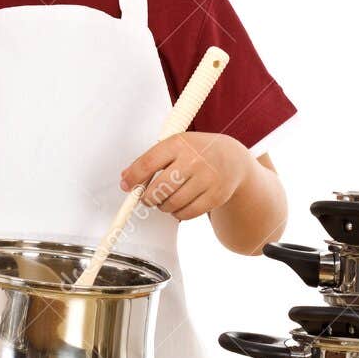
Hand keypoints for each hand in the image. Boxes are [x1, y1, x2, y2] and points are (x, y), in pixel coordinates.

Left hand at [119, 132, 252, 221]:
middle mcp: (194, 160)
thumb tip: (126, 178)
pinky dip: (177, 214)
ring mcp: (207, 178)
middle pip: (160, 188)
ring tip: (164, 200)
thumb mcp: (175, 146)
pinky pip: (187, 213)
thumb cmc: (197, 152)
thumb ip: (150, 160)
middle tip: (147, 198)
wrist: (232, 159)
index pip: (148, 163)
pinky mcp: (216, 196)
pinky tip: (178, 206)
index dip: (133, 177)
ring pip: (172, 203)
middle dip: (148, 197)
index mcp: (179, 143)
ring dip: (163, 206)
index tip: (126, 185)